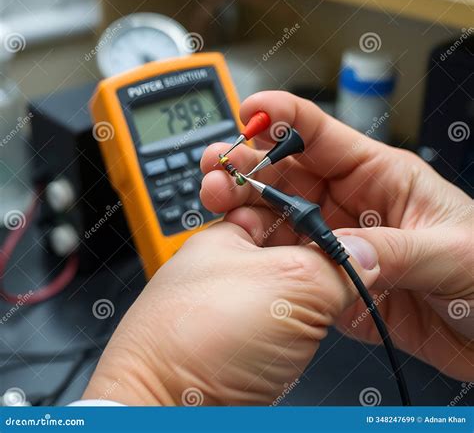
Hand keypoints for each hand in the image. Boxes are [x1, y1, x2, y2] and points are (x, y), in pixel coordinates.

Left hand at [83, 222, 378, 404]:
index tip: (350, 235)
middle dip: (319, 265)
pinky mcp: (233, 347)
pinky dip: (296, 333)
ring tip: (329, 310)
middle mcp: (224, 271)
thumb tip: (365, 258)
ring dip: (310, 303)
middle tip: (346, 276)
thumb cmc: (197, 341)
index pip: (281, 211)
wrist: (166, 412)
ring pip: (285, 295)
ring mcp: (227, 310)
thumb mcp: (289, 284)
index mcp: (227, 237)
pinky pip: (276, 329)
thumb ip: (334, 265)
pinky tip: (306, 340)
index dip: (317, 219)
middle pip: (288, 255)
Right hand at [200, 91, 472, 381]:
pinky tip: (240, 250)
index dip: (283, 117)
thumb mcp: (451, 252)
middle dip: (249, 166)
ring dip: (246, 208)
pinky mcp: (329, 279)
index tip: (250, 113)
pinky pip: (285, 262)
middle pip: (287, 173)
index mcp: (380, 175)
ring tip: (219, 205)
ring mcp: (336, 241)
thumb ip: (393, 249)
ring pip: (278, 217)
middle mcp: (351, 203)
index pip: (322, 134)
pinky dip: (260, 256)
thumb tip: (341, 250)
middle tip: (218, 169)